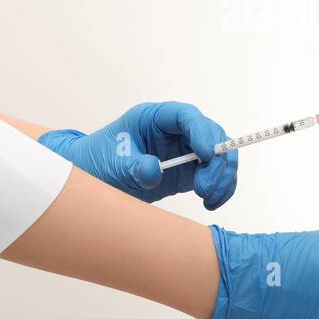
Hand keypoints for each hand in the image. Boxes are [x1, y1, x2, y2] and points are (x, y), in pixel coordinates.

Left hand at [38, 102, 237, 208]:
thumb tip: (154, 171)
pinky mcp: (189, 171)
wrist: (96, 180)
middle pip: (211, 135)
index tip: (207, 155)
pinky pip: (216, 175)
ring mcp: (185, 150)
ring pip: (220, 156)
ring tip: (208, 198)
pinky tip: (212, 203)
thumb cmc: (99, 161)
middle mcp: (175, 131)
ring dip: (222, 177)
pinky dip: (221, 188)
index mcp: (154, 118)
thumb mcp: (112, 164)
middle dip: (217, 160)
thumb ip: (133, 167)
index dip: (201, 132)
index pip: (186, 116)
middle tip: (206, 188)